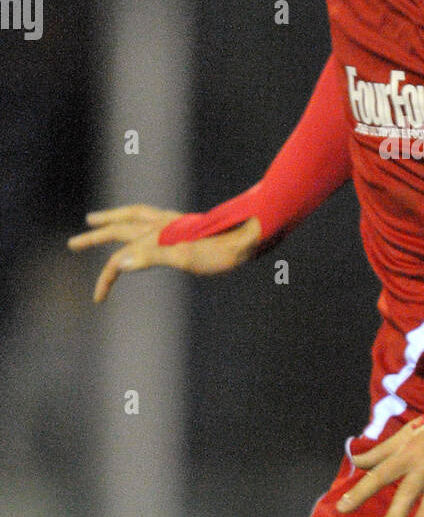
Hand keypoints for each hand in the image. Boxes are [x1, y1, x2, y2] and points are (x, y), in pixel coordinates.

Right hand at [67, 204, 261, 302]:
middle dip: (97, 235)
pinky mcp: (189, 225)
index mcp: (159, 233)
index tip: (98, 299)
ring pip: (136, 217)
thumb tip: (119, 261)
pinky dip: (138, 221)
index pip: (122, 255)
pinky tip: (143, 229)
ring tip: (99, 221)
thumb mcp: (188, 257)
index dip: (107, 277)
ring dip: (115, 220)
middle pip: (122, 227)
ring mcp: (177, 223)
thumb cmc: (226, 248)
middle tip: (74, 242)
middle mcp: (164, 224)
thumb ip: (153, 256)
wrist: (257, 230)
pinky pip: (153, 218)